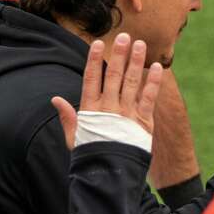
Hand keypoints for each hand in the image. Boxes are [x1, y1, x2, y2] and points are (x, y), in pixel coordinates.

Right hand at [52, 33, 163, 148]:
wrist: (109, 177)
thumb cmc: (90, 157)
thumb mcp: (74, 138)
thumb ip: (68, 117)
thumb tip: (55, 99)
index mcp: (90, 110)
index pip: (91, 79)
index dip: (93, 59)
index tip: (96, 43)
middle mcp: (109, 109)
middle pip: (113, 76)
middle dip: (119, 55)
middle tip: (125, 36)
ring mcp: (127, 115)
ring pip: (132, 83)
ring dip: (136, 62)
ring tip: (140, 44)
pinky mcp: (143, 123)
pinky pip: (149, 98)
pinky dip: (153, 83)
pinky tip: (157, 68)